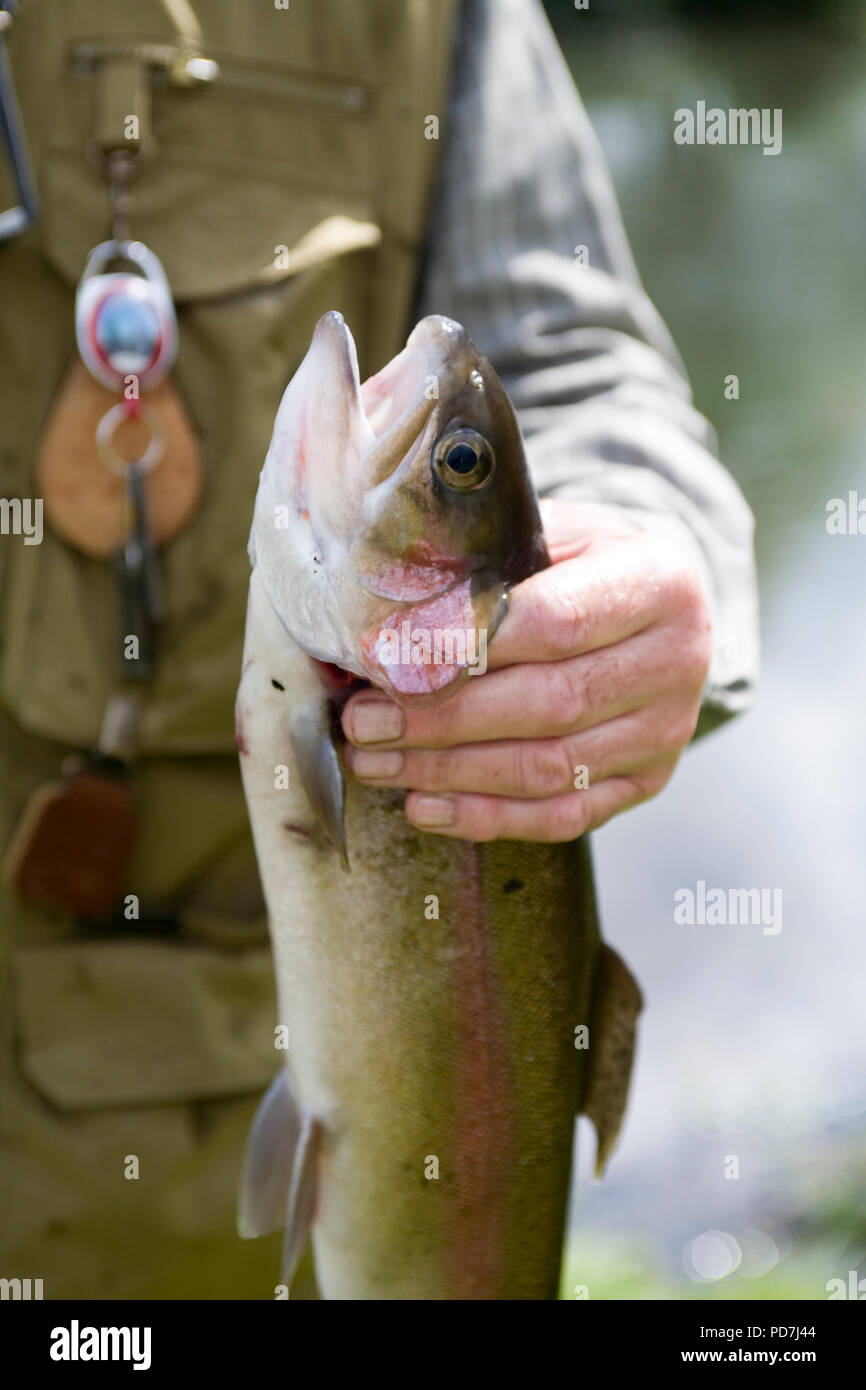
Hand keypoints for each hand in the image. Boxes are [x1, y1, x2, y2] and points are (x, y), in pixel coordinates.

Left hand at [342, 498, 711, 841]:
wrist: (649, 608)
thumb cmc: (574, 564)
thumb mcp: (539, 533)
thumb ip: (474, 565)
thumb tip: (377, 624)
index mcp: (656, 582)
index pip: (555, 623)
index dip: (465, 646)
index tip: (385, 658)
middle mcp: (676, 660)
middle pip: (549, 703)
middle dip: (442, 719)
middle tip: (363, 721)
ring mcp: (666, 731)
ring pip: (548, 767)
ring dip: (449, 772)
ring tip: (374, 762)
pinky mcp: (645, 782)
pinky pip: (561, 815)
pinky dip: (486, 818)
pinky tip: (423, 806)